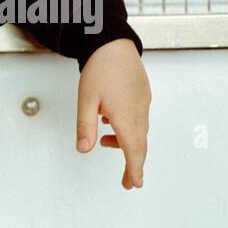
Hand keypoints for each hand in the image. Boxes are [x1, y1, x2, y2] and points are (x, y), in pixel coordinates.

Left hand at [76, 38, 150, 188]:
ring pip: (138, 131)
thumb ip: (85, 127)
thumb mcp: (85, 101)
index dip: (134, 170)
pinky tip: (111, 121)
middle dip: (134, 165)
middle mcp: (139, 112)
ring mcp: (142, 103)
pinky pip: (138, 118)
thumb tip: (84, 149)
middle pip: (139, 145)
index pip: (133, 150)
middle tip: (129, 181)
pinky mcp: (142, 95)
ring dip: (126, 143)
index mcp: (126, 116)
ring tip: (105, 142)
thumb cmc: (100, 69)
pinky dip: (127, 128)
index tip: (134, 183)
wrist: (113, 44)